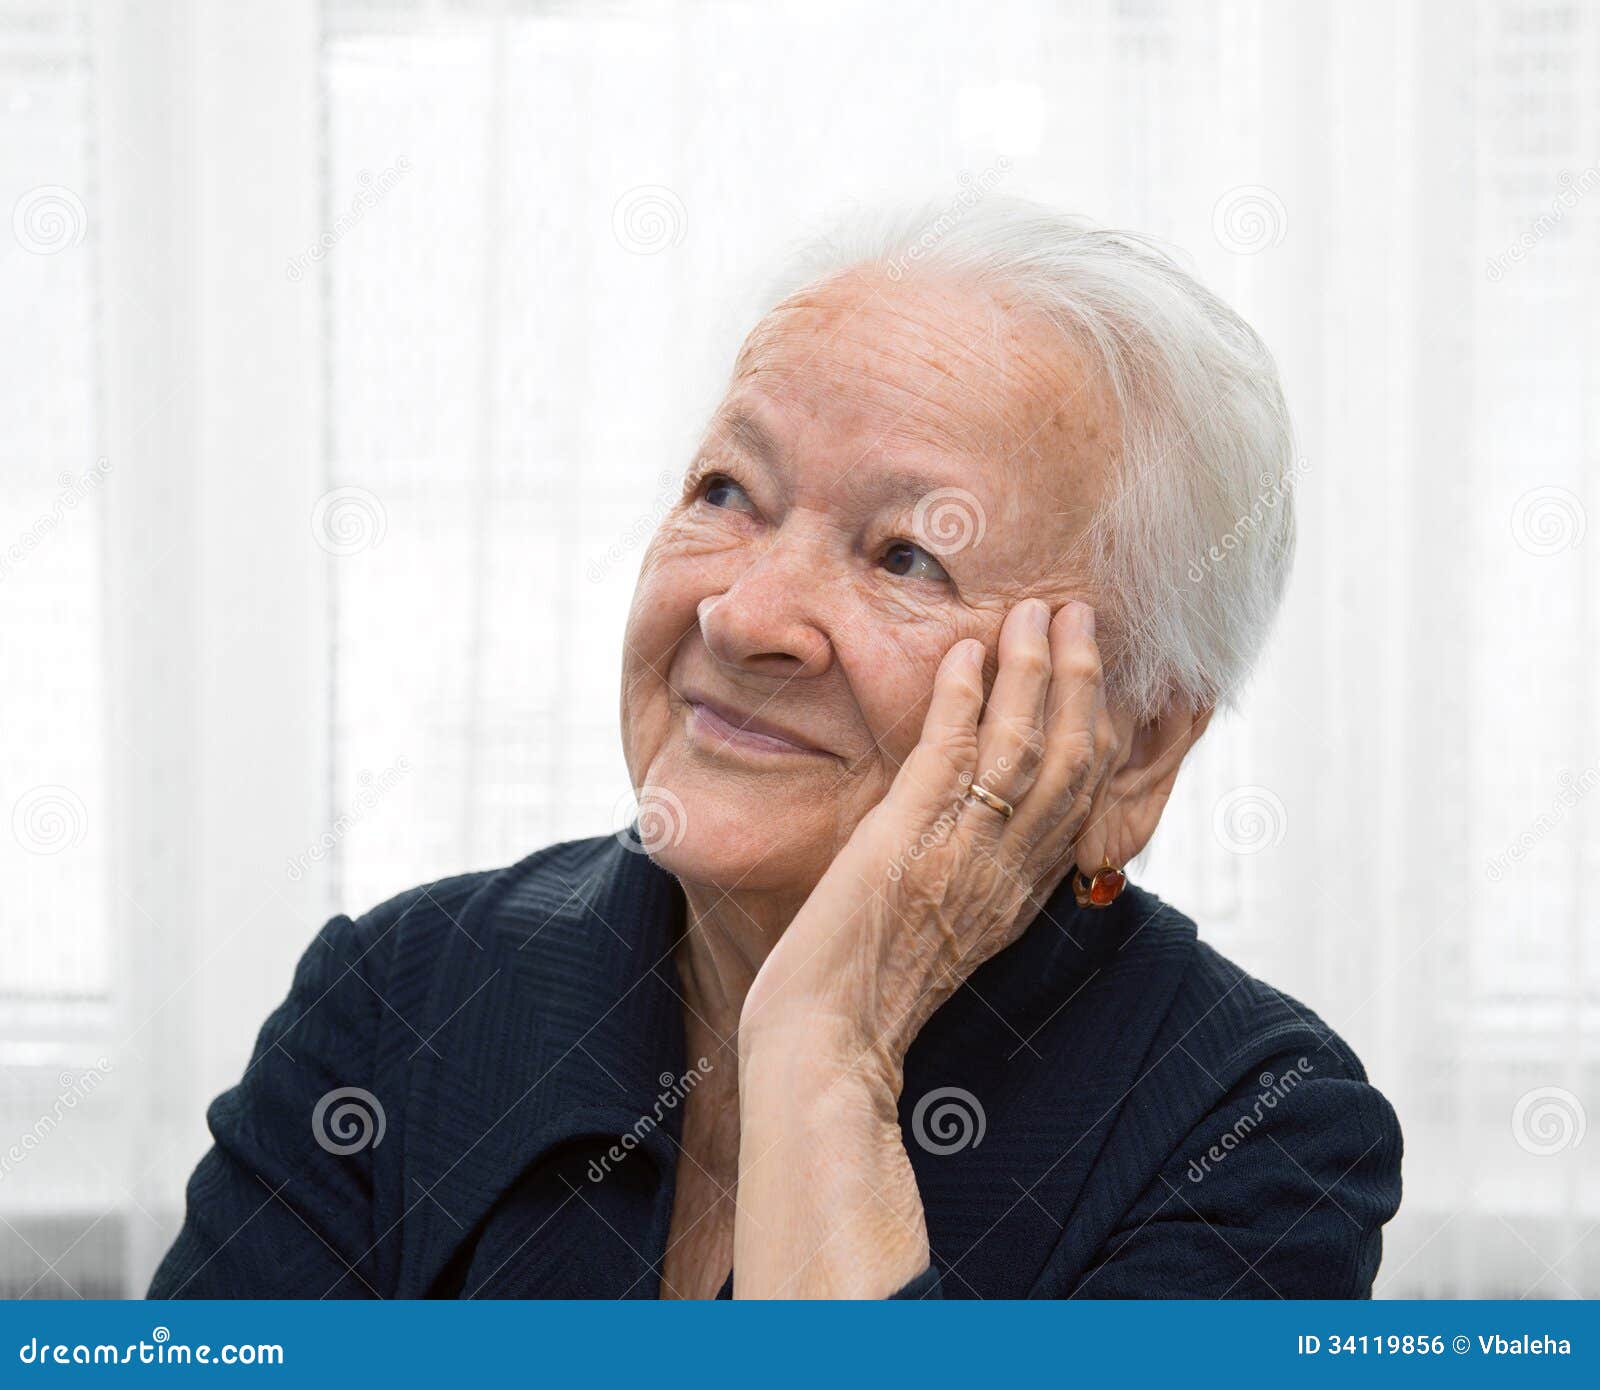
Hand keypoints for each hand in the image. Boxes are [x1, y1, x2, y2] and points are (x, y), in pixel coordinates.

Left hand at [741, 597, 1118, 1080]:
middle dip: (1082, 679)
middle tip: (1080, 614)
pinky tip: (965, 652)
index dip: (1098, 725)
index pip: (1084, 794)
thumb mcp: (950, 929)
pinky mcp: (907, 842)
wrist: (828, 1041)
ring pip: (1025, 747)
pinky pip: (949, 755)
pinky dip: (963, 698)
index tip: (1096, 672)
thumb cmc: (869, 991)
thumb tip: (974, 829)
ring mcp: (962, 853)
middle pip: (1073, 758)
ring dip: (1034, 671)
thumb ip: (973, 875)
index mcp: (1021, 889)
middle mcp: (1008, 869)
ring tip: (1036, 612)